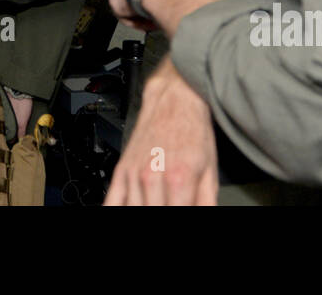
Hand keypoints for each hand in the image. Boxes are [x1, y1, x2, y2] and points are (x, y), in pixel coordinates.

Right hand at [104, 62, 216, 205]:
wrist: (174, 100)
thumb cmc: (192, 130)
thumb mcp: (209, 170)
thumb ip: (207, 202)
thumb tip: (205, 215)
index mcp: (179, 179)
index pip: (177, 215)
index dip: (180, 220)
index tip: (183, 212)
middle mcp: (152, 177)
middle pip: (152, 213)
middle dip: (162, 214)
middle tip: (170, 206)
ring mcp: (134, 174)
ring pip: (133, 209)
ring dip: (142, 211)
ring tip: (153, 204)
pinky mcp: (122, 170)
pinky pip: (111, 200)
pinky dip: (114, 209)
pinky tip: (126, 208)